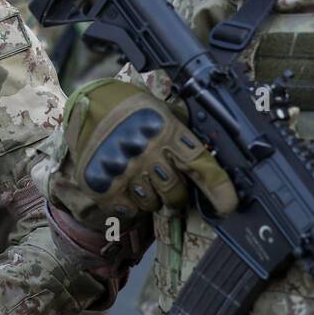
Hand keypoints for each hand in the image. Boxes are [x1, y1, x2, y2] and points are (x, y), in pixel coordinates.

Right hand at [54, 79, 237, 228]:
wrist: (87, 105)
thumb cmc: (130, 107)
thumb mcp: (162, 110)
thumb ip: (181, 135)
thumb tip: (205, 162)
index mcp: (167, 132)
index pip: (200, 166)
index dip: (218, 189)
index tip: (228, 206)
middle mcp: (146, 153)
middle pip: (175, 192)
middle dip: (178, 196)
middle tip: (172, 189)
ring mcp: (122, 169)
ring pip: (151, 203)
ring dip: (152, 198)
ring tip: (143, 182)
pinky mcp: (101, 183)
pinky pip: (126, 209)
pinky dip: (130, 204)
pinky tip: (126, 189)